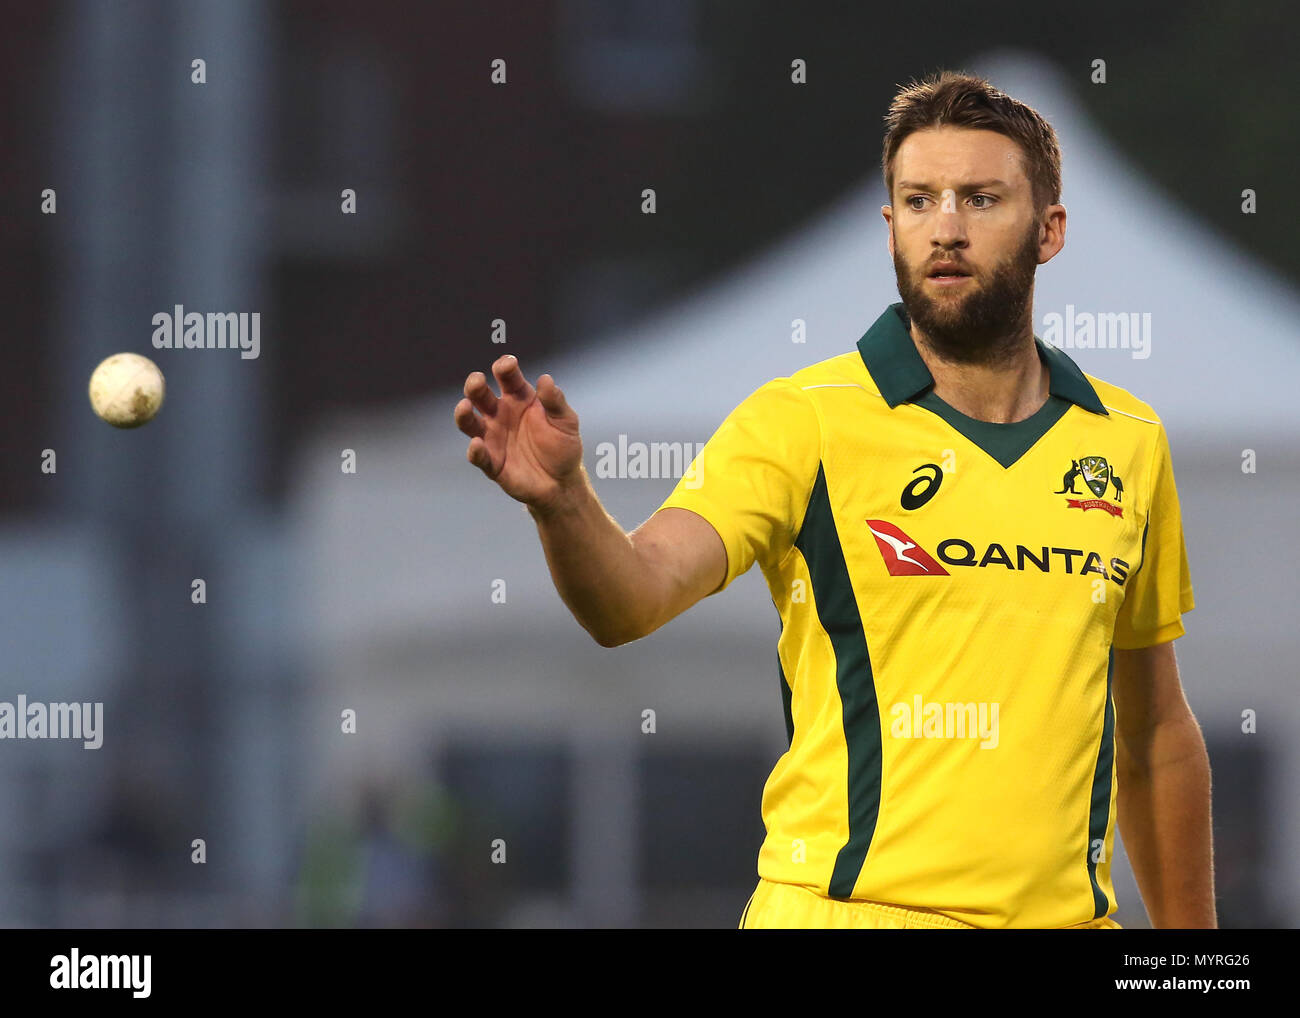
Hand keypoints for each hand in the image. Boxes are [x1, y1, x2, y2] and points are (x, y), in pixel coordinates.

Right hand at [454, 354, 582, 509]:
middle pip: (481, 395)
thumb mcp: (566, 421)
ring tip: (465, 406)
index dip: (505, 368)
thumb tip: (546, 379)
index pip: (507, 377)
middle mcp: (500, 414)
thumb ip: (555, 402)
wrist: (562, 482)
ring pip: (469, 423)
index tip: (508, 365)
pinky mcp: (492, 463)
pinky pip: (478, 456)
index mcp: (519, 398)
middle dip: (475, 386)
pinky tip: (477, 444)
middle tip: (477, 380)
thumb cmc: (562, 446)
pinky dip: (475, 450)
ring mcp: (493, 437)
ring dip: (463, 414)